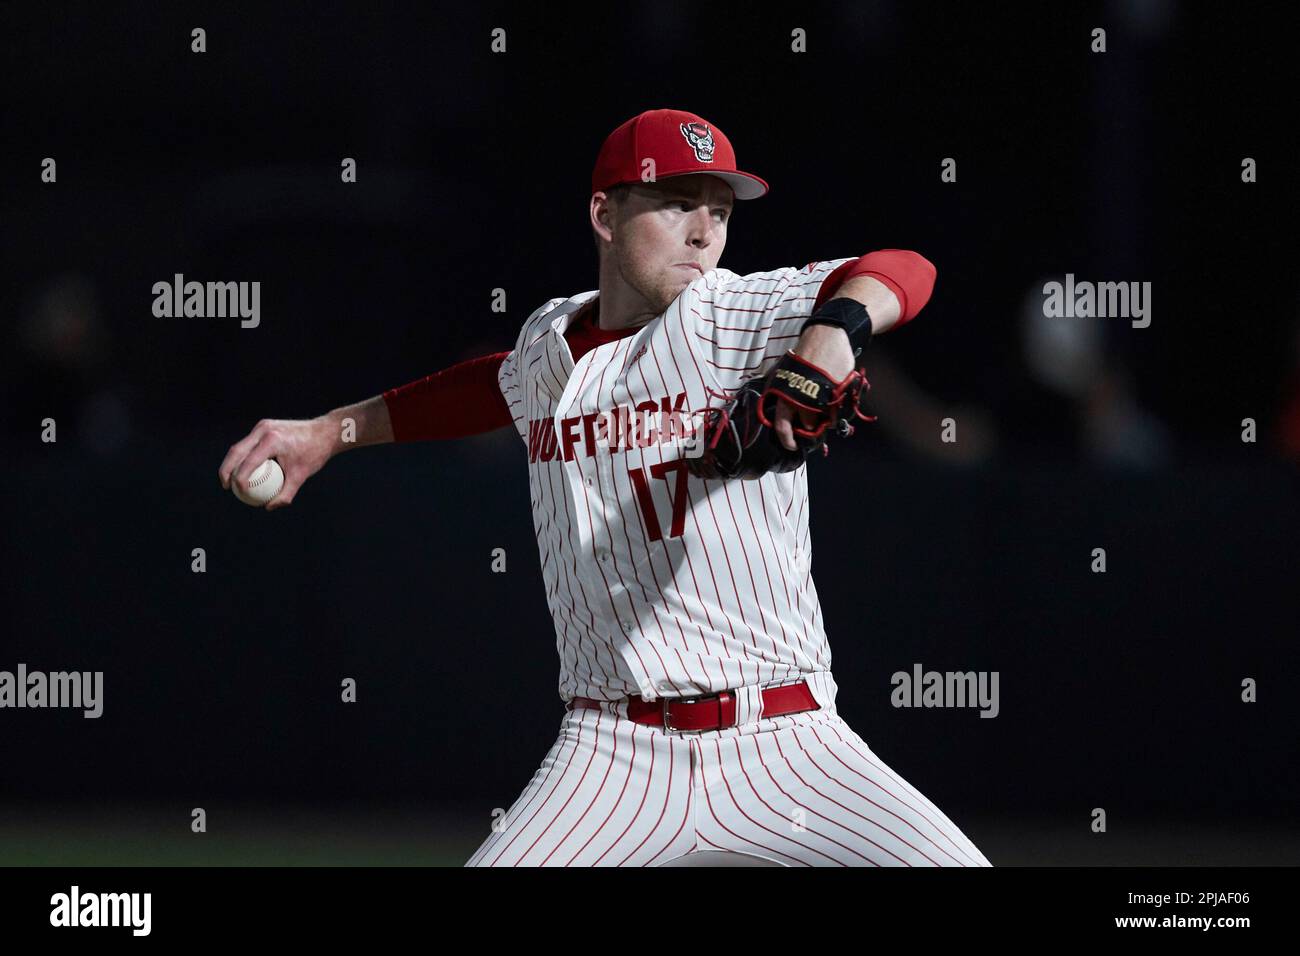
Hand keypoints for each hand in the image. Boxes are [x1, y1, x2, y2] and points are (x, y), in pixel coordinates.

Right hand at [219, 414, 337, 509]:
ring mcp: (262, 426)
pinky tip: (242, 472)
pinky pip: (249, 444)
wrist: (325, 432)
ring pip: (240, 446)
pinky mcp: (264, 427)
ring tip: (229, 480)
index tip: (240, 492)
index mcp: (272, 441)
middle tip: (226, 487)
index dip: (239, 479)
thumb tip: (268, 507)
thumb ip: (286, 493)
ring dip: (231, 463)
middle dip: (226, 470)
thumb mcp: (302, 476)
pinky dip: (243, 457)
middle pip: (236, 451)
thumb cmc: (315, 454)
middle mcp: (264, 430)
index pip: (249, 462)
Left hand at [772, 323, 855, 450]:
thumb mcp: (788, 373)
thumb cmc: (806, 356)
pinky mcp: (836, 392)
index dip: (787, 439)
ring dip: (824, 418)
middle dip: (810, 429)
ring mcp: (820, 396)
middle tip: (813, 427)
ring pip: (822, 419)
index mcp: (784, 394)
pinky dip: (836, 410)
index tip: (792, 446)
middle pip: (807, 425)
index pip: (782, 425)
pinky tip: (835, 401)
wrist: (828, 336)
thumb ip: (787, 394)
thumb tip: (787, 414)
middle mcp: (801, 398)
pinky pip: (836, 410)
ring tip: (826, 409)